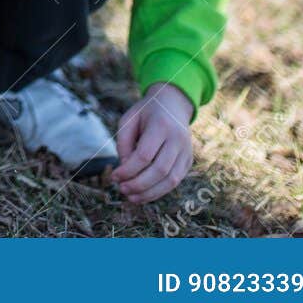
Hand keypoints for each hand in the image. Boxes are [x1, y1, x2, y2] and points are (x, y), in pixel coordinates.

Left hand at [111, 81, 193, 203]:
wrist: (173, 104)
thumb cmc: (145, 113)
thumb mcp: (128, 119)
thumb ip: (124, 143)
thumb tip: (124, 169)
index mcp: (161, 125)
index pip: (145, 155)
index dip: (128, 170)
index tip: (114, 177)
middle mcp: (178, 139)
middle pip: (159, 170)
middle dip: (139, 185)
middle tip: (121, 190)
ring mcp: (187, 151)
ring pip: (171, 180)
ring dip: (150, 193)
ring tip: (131, 198)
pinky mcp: (188, 161)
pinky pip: (175, 181)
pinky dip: (159, 191)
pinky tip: (144, 195)